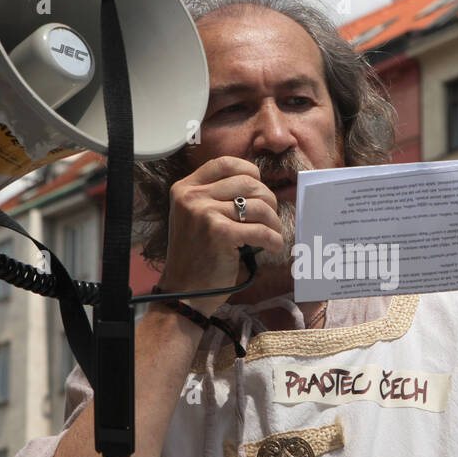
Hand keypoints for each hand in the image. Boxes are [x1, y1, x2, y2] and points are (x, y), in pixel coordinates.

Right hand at [155, 156, 283, 314]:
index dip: (249, 172)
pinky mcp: (221, 233)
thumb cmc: (196, 257)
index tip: (258, 189)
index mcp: (185, 188)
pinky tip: (273, 247)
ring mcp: (204, 213)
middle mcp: (192, 197)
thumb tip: (256, 184)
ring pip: (259, 206)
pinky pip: (262, 230)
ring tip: (272, 235)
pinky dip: (274, 240)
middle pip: (248, 182)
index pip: (225, 163)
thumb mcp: (195, 217)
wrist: (183, 292)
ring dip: (273, 222)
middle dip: (268, 200)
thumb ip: (215, 197)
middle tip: (270, 219)